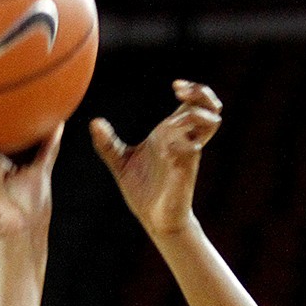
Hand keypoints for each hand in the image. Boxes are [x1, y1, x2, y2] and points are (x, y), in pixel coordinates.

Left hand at [91, 80, 221, 237]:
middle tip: (179, 91)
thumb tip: (94, 123)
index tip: (175, 86)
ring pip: (211, 123)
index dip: (192, 89)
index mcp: (172, 133)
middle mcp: (184, 139)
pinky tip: (165, 148)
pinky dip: (180, 142)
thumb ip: (108, 143)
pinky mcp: (187, 169)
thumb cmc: (144, 190)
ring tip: (175, 119)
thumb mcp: (120, 162)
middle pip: (211, 107)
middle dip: (201, 94)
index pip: (194, 103)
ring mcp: (188, 153)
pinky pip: (192, 148)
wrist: (154, 219)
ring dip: (196, 114)